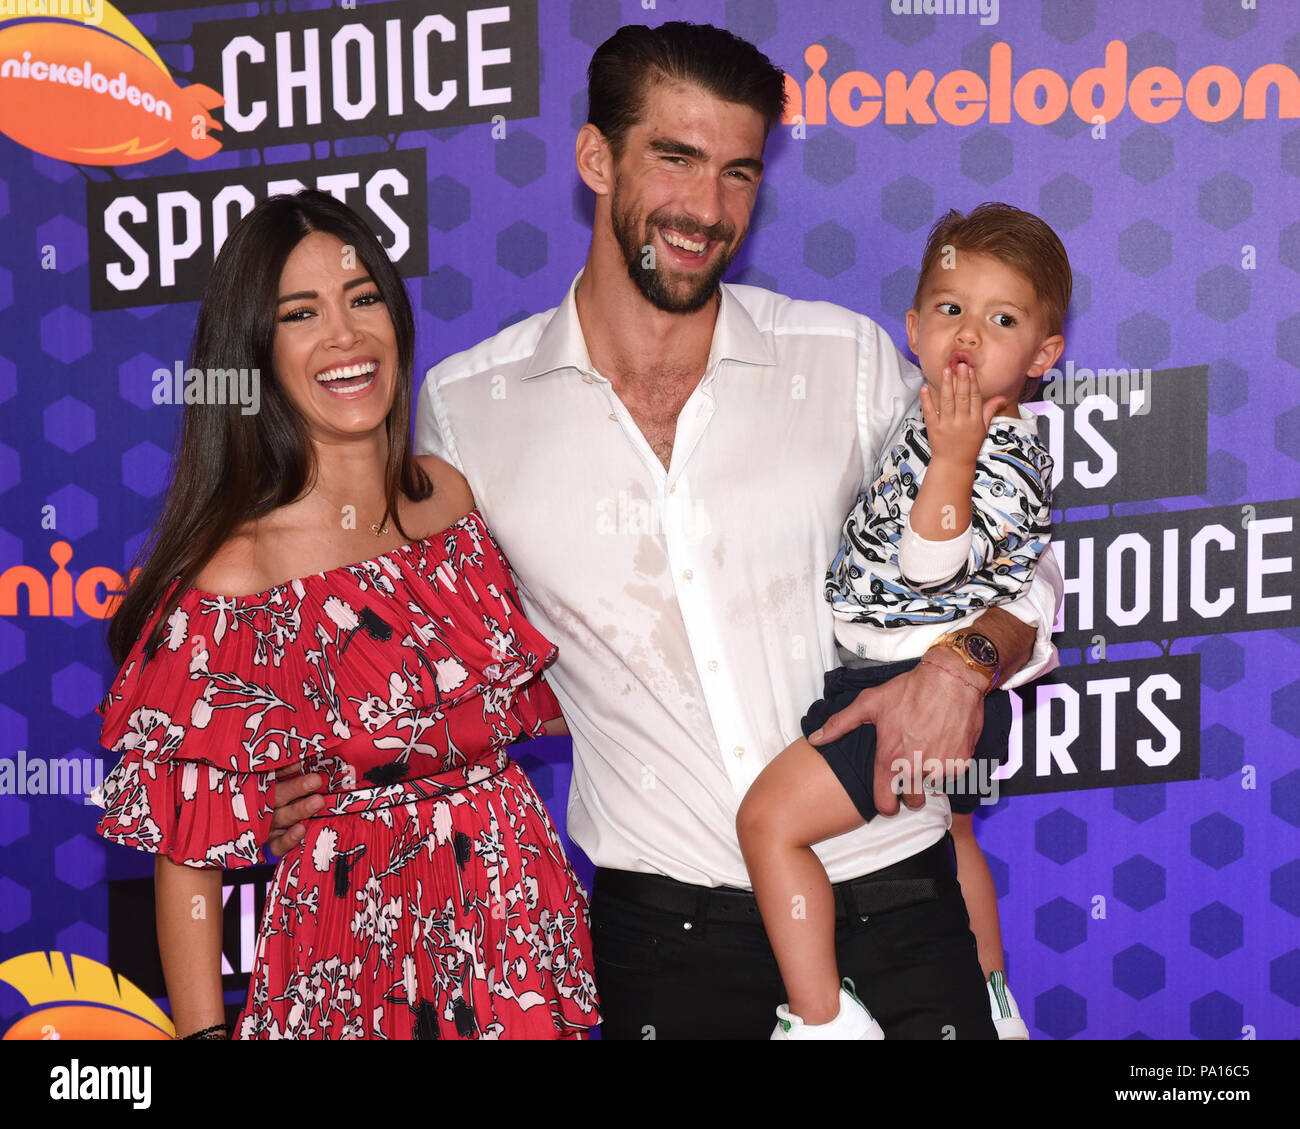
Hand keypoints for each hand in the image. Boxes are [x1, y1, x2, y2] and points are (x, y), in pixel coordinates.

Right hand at [268, 763, 324, 856]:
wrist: (255, 825)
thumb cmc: (273, 791)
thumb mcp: (272, 776)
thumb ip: (282, 768)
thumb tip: (297, 762)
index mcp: (259, 787)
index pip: (268, 777)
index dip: (283, 770)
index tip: (301, 764)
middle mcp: (262, 807)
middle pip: (277, 797)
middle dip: (296, 788)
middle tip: (316, 780)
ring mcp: (266, 826)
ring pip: (281, 818)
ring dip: (299, 810)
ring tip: (318, 801)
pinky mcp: (271, 844)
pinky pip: (277, 845)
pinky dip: (288, 839)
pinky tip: (301, 830)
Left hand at [807, 654, 985, 814]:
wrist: (951, 678)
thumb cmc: (908, 690)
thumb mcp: (869, 703)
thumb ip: (839, 724)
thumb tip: (815, 739)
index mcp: (890, 758)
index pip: (885, 803)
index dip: (886, 805)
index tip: (889, 801)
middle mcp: (915, 767)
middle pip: (914, 801)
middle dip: (911, 793)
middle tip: (910, 773)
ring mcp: (941, 767)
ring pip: (933, 787)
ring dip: (930, 777)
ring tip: (926, 753)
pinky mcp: (963, 763)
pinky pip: (953, 776)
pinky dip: (949, 766)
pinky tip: (943, 745)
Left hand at [920, 363, 1005, 466]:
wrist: (953, 464)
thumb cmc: (969, 446)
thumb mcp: (983, 429)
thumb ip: (990, 411)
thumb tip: (1002, 398)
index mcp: (975, 421)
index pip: (975, 398)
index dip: (972, 383)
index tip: (970, 370)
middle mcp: (962, 422)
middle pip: (962, 397)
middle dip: (961, 380)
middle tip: (960, 365)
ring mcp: (947, 425)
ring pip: (947, 402)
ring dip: (946, 385)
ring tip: (946, 371)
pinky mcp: (934, 429)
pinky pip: (930, 412)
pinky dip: (927, 400)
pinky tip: (924, 388)